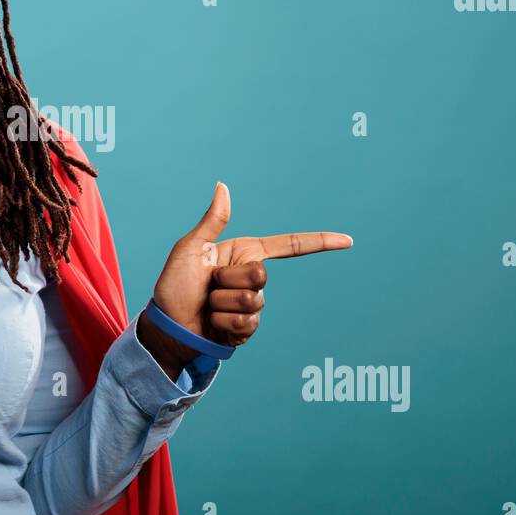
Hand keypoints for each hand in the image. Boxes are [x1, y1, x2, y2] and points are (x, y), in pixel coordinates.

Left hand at [136, 182, 353, 378]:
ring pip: (252, 301)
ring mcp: (252, 304)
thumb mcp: (190, 249)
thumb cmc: (174, 286)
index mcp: (243, 254)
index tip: (347, 240)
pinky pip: (247, 324)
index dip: (318, 242)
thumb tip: (222, 186)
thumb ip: (212, 221)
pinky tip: (213, 323)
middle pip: (260, 275)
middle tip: (208, 285)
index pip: (288, 246)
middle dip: (228, 281)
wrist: (168, 326)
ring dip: (221, 304)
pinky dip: (223, 322)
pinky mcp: (248, 328)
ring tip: (207, 305)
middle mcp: (251, 278)